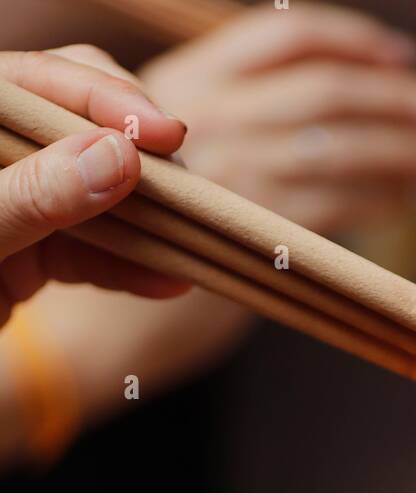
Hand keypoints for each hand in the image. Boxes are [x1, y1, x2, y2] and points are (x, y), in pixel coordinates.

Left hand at [0, 45, 187, 325]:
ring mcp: (14, 204)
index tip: (165, 134)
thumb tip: (116, 159)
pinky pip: (92, 253)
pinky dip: (131, 270)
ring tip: (194, 242)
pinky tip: (169, 281)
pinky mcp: (30, 256)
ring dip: (148, 224)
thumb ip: (35, 196)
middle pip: (81, 133)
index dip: (108, 101)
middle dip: (138, 163)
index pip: (41, 84)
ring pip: (97, 197)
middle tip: (187, 191)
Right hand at [141, 3, 415, 234]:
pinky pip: (335, 198)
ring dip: (404, 149)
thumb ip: (239, 133)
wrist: (103, 321)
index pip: (284, 35)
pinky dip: (380, 194)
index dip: (352, 40)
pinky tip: (409, 197)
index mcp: (188, 82)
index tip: (402, 58)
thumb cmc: (144, 246)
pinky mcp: (249, 225)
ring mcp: (227, 169)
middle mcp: (206, 115)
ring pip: (338, 142)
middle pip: (326, 88)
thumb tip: (333, 131)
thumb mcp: (173, 164)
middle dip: (399, 99)